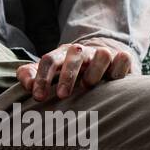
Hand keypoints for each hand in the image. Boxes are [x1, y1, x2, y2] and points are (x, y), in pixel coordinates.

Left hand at [17, 39, 139, 101]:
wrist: (100, 58)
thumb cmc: (69, 71)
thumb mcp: (49, 72)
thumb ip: (31, 75)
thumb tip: (26, 85)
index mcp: (62, 54)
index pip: (49, 60)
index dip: (42, 78)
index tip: (38, 97)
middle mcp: (82, 52)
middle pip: (73, 55)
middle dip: (67, 75)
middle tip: (61, 95)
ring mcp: (103, 54)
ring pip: (101, 54)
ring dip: (94, 70)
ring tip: (88, 85)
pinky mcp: (122, 58)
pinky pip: (122, 59)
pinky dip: (118, 69)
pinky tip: (113, 81)